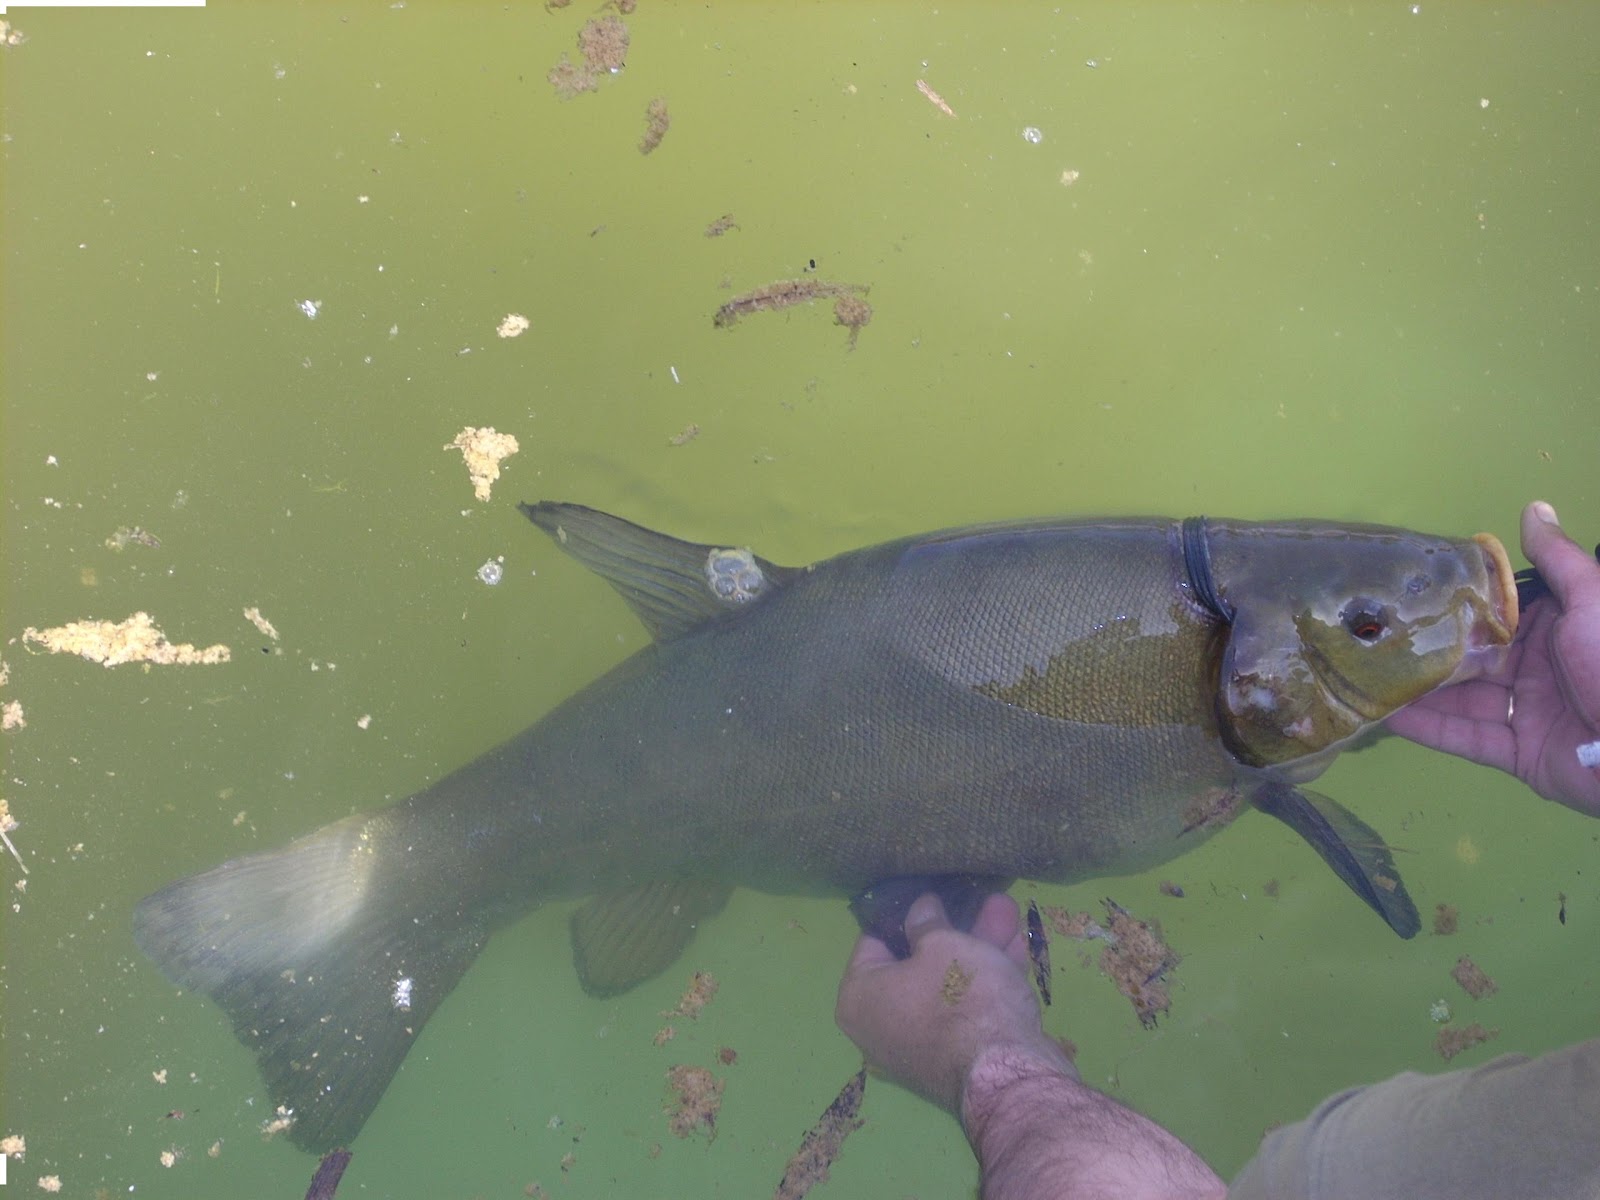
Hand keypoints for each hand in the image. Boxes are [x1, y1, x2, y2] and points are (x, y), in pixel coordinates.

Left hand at [834, 892, 1073, 1114]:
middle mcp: (881, 1027)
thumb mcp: (942, 943)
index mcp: (859, 999)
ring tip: (1008, 912)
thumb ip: (927, 921)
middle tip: (980, 901)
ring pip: (949, 983)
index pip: (875, 941)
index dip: (907, 913)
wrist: (1006, 1073)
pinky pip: (967, 1009)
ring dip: (980, 948)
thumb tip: (919, 909)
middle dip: (957, 928)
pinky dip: (988, 981)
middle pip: (919, 962)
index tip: (931, 893)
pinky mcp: (957, 1059)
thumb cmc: (960, 998)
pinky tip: (1017, 951)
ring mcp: (921, 1046)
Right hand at [1388, 501, 1599, 816]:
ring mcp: (1526, 710)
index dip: (1456, 598)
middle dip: (1425, 644)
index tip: (1409, 585)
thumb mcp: (1594, 601)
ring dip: (1417, 688)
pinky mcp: (1520, 753)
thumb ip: (1559, 559)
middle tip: (1371, 630)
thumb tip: (1534, 507)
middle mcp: (1538, 665)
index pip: (1497, 608)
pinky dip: (1428, 729)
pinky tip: (1385, 716)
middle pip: (1471, 653)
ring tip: (1364, 672)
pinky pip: (1467, 738)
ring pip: (1461, 697)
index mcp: (1559, 626)